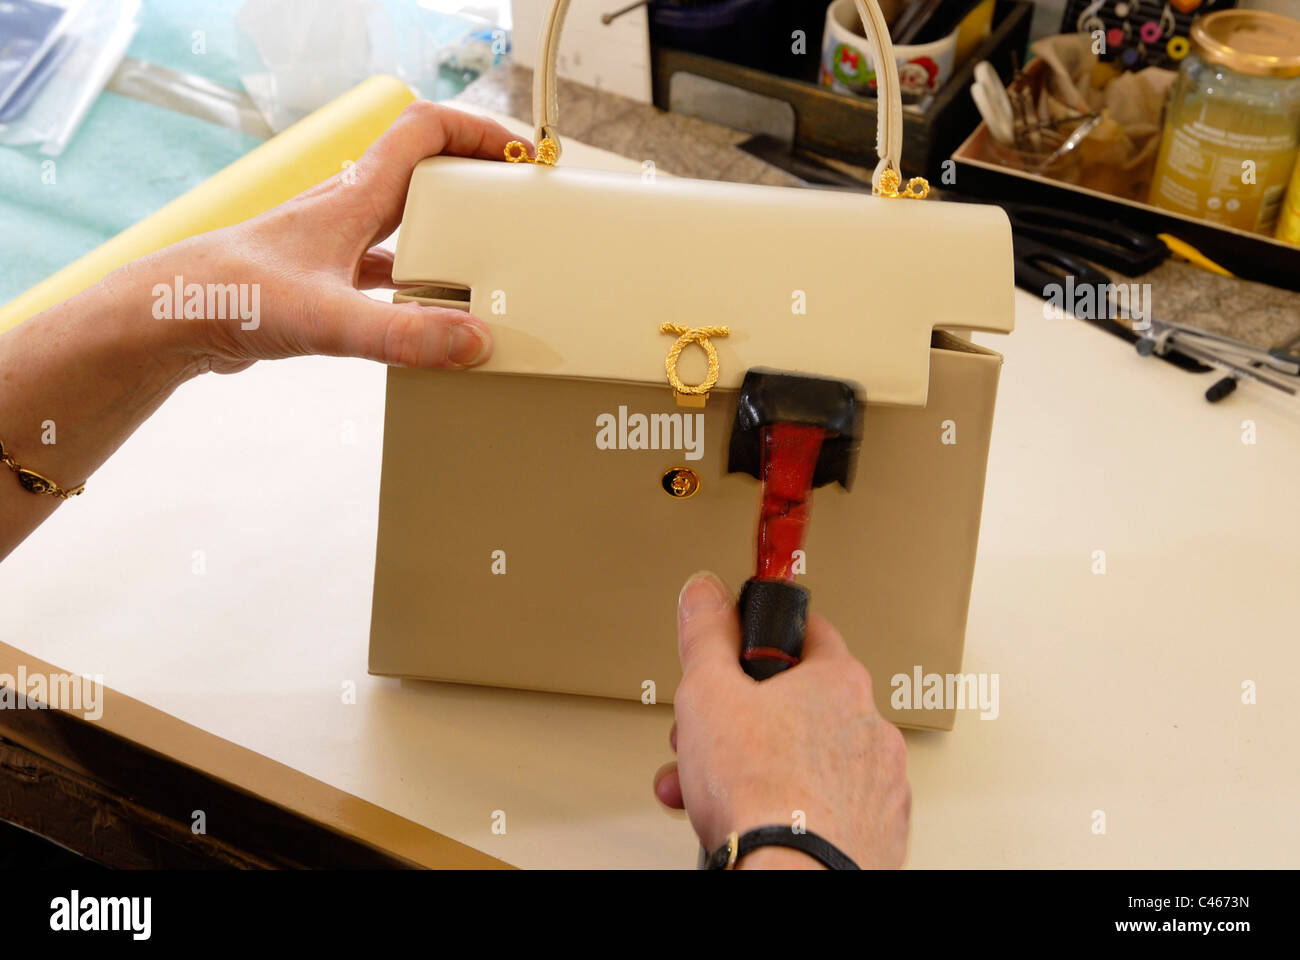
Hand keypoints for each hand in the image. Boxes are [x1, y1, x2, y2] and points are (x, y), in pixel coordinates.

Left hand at [118, 100, 523, 376]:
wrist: (170, 317)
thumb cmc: (233, 297)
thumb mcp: (329, 319)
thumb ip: (404, 335)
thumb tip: (473, 342)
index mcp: (355, 197)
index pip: (424, 131)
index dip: (477, 131)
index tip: (518, 156)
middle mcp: (347, 210)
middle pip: (423, 172)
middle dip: (473, 179)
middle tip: (511, 205)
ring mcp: (333, 243)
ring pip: (404, 221)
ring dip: (446, 230)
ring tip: (483, 257)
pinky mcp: (322, 277)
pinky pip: (383, 267)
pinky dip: (415, 281)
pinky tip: (427, 312)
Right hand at [654, 571, 910, 868]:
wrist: (794, 878)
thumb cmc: (762, 794)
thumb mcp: (707, 692)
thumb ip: (705, 634)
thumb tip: (704, 592)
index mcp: (839, 681)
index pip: (807, 632)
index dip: (761, 640)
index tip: (738, 652)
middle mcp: (871, 727)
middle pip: (800, 703)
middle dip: (743, 721)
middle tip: (709, 741)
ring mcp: (879, 783)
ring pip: (810, 759)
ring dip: (759, 767)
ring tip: (716, 792)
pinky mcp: (878, 831)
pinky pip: (830, 806)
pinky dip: (794, 810)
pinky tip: (757, 820)